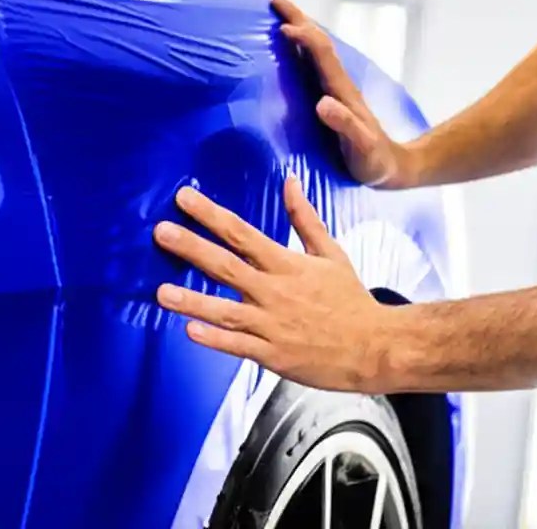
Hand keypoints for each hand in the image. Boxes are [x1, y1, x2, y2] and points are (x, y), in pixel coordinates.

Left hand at [153, 176, 404, 393]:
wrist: (375, 347)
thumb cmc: (351, 300)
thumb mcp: (331, 253)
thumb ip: (305, 218)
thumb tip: (290, 182)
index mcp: (287, 264)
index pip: (242, 233)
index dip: (211, 215)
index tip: (185, 199)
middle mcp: (275, 292)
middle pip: (226, 266)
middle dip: (191, 248)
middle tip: (161, 232)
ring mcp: (272, 324)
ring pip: (225, 310)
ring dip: (192, 300)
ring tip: (161, 292)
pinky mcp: (273, 354)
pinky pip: (238, 345)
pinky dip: (215, 339)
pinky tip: (190, 330)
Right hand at [273, 0, 420, 188]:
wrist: (391, 166)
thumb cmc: (374, 160)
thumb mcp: (361, 147)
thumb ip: (345, 125)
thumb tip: (321, 103)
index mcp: (341, 91)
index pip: (322, 55)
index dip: (305, 39)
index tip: (284, 28)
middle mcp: (337, 83)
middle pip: (317, 42)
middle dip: (298, 18)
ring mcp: (334, 88)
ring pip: (315, 49)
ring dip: (299, 25)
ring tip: (280, 11)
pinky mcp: (329, 97)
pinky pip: (312, 63)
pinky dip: (300, 46)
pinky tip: (290, 45)